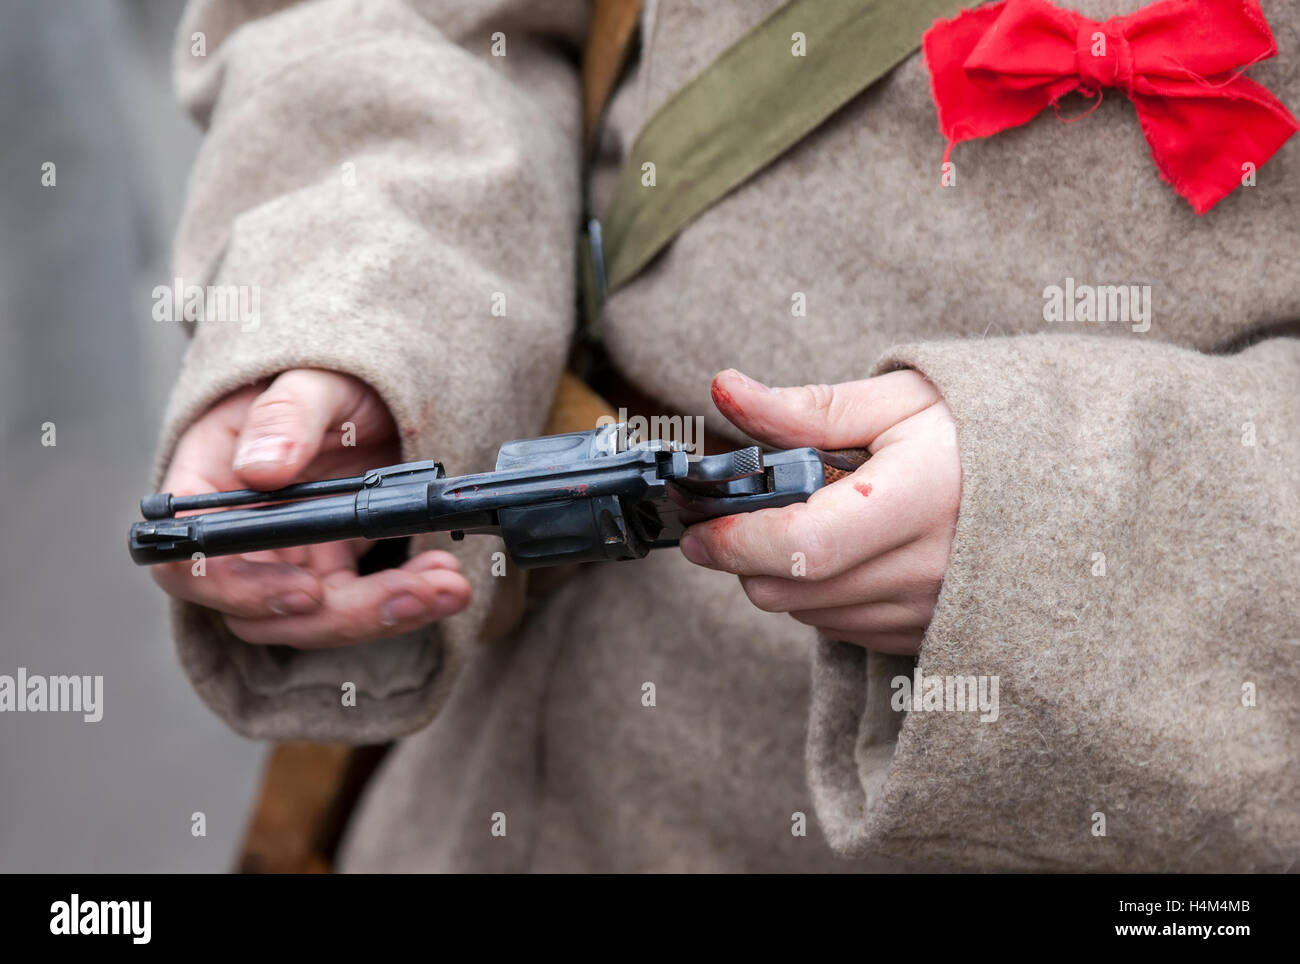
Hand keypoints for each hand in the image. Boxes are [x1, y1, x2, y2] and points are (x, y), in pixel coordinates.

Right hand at [151, 369, 470, 647]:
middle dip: (346, 614)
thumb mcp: (311, 380)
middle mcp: (237, 538)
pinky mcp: (330, 570)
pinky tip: (445, 580)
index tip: (308, 589)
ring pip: (319, 619)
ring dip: (386, 613)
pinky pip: (359, 607)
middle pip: (263, 611)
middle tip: (419, 592)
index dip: (242, 589)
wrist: (366, 394)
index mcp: (207, 487)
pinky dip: (405, 600)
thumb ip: (286, 415)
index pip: (191, 562)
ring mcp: (284, 560)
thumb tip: (261, 469)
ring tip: (449, 585)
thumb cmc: (324, 377)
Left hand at [679, 369, 959, 654]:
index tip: (698, 525)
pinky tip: (845, 551)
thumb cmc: (982, 431)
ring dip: (782, 575)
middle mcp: (928, 571)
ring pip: (809, 614)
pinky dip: (822, 595)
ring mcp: (931, 614)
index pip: (803, 544)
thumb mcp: (901, 400)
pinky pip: (843, 629)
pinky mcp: (929, 637)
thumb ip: (807, 408)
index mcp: (919, 500)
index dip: (737, 540)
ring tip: (806, 520)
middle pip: (791, 590)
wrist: (1069, 486)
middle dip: (744, 557)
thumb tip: (724, 391)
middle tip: (734, 514)